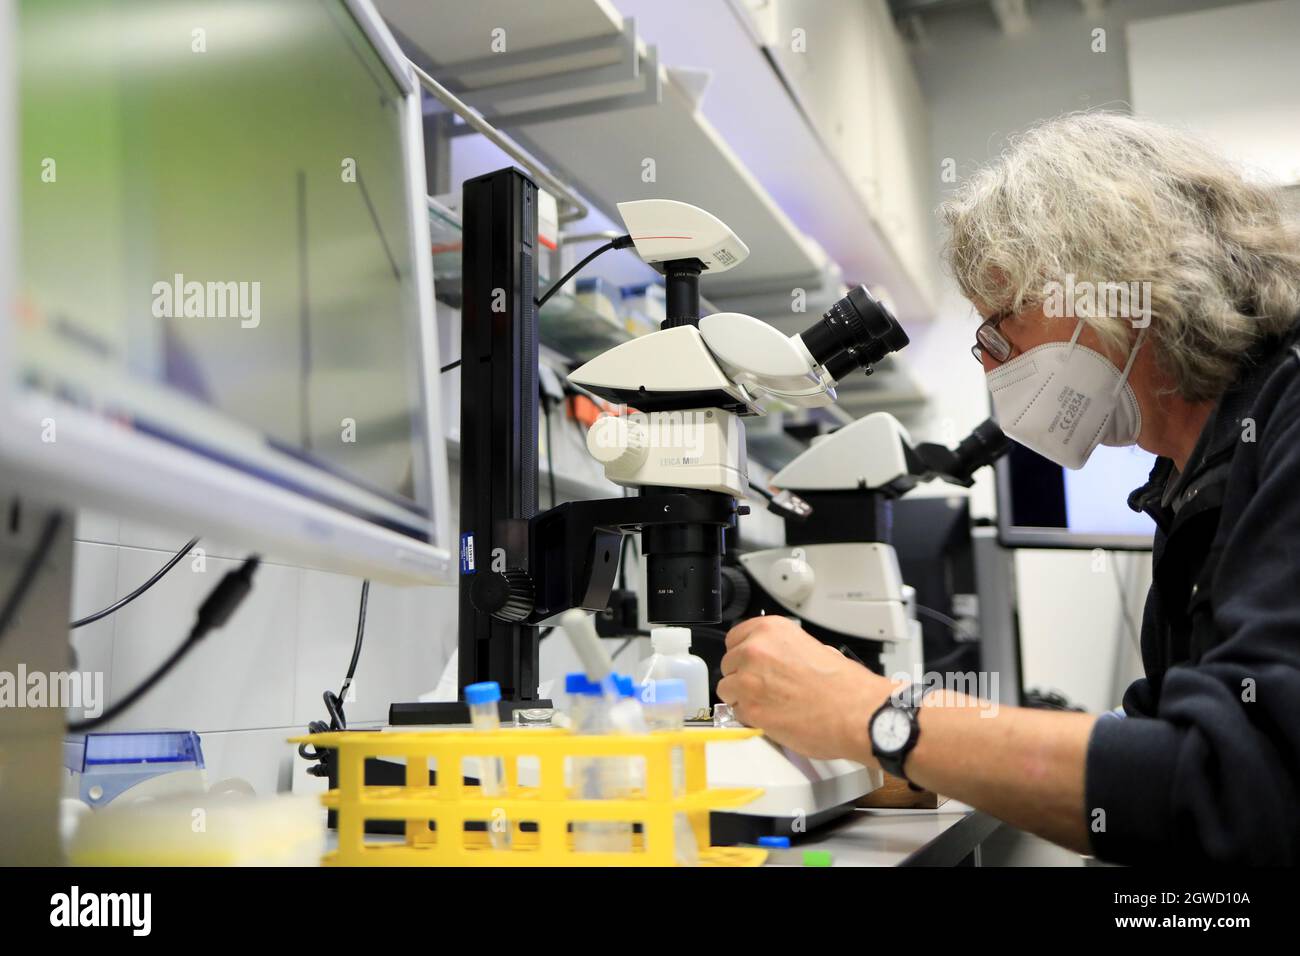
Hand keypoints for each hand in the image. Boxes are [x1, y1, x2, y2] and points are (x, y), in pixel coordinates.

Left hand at [717, 615, 896, 761]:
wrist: (856, 713)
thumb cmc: (845, 686)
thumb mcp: (815, 647)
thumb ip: (785, 650)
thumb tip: (776, 659)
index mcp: (771, 630)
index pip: (735, 638)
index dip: (744, 654)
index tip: (750, 663)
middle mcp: (755, 651)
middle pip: (729, 664)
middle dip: (743, 676)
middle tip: (765, 687)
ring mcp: (749, 681)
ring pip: (727, 689)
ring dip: (742, 697)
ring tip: (768, 703)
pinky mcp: (750, 710)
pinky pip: (736, 713)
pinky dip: (749, 717)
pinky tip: (771, 716)